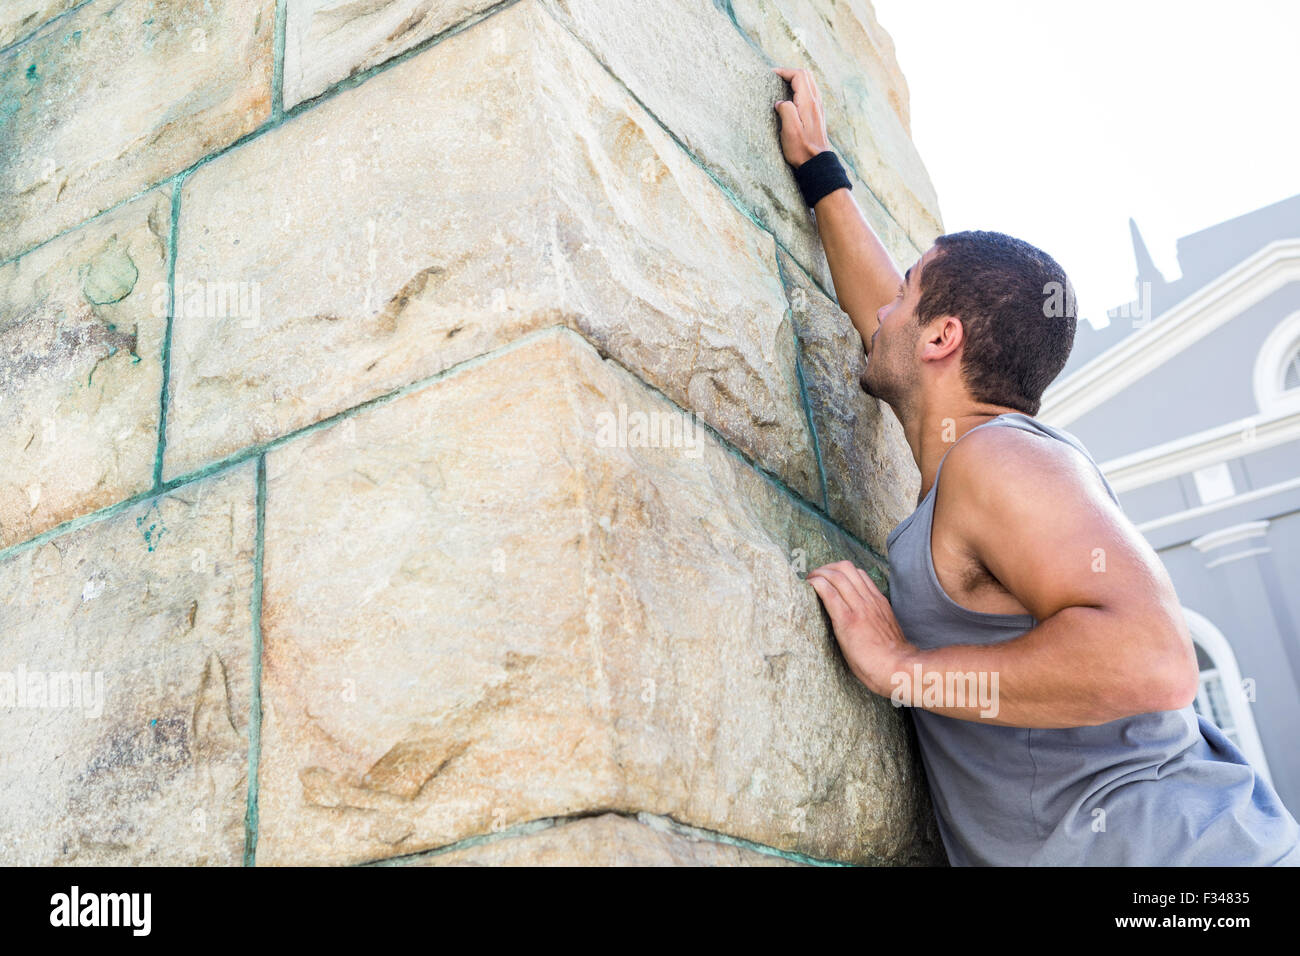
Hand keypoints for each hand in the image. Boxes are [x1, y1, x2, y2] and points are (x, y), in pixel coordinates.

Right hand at [772, 66, 831, 167]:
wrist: (816, 162)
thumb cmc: (801, 149)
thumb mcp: (790, 130)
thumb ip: (786, 110)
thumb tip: (780, 102)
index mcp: (809, 103)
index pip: (799, 76)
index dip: (785, 71)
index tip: (772, 74)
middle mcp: (816, 102)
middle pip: (806, 76)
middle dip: (790, 72)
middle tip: (776, 77)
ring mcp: (818, 108)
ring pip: (809, 83)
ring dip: (795, 80)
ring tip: (781, 84)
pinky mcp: (817, 115)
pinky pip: (810, 93)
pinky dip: (800, 89)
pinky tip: (790, 98)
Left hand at [807, 560, 915, 698]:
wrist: (897, 668)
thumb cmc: (890, 658)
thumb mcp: (885, 630)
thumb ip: (874, 620)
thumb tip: (860, 623)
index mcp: (878, 602)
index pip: (859, 574)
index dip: (840, 572)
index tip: (828, 579)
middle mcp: (869, 600)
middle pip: (846, 567)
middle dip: (826, 568)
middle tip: (814, 577)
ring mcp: (859, 608)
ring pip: (836, 575)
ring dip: (818, 574)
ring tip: (808, 581)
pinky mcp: (847, 620)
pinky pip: (829, 593)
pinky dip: (816, 584)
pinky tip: (809, 587)